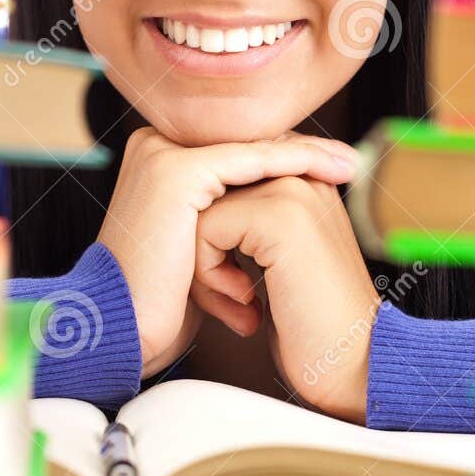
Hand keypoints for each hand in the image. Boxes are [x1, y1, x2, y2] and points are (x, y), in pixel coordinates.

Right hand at [97, 129, 358, 376]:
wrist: (126, 329)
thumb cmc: (162, 304)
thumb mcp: (200, 250)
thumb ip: (227, 221)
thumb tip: (273, 209)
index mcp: (158, 163)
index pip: (234, 153)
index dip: (284, 159)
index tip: (330, 167)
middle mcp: (155, 149)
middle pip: (245, 146)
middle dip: (301, 155)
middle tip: (348, 163)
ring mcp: (163, 155)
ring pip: (251, 151)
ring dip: (306, 156)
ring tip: (347, 166)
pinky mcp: (177, 171)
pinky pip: (250, 162)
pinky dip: (293, 163)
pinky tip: (327, 168)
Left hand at [193, 176, 380, 421]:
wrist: (353, 364)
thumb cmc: (311, 323)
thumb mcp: (277, 261)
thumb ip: (247, 223)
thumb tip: (190, 211)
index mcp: (304, 180)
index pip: (223, 184)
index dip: (214, 236)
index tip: (237, 285)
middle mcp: (301, 175)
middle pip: (207, 194)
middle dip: (205, 249)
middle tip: (234, 298)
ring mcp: (294, 191)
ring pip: (200, 209)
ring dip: (205, 265)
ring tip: (239, 302)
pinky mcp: (280, 216)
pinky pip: (206, 228)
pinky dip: (210, 274)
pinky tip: (244, 302)